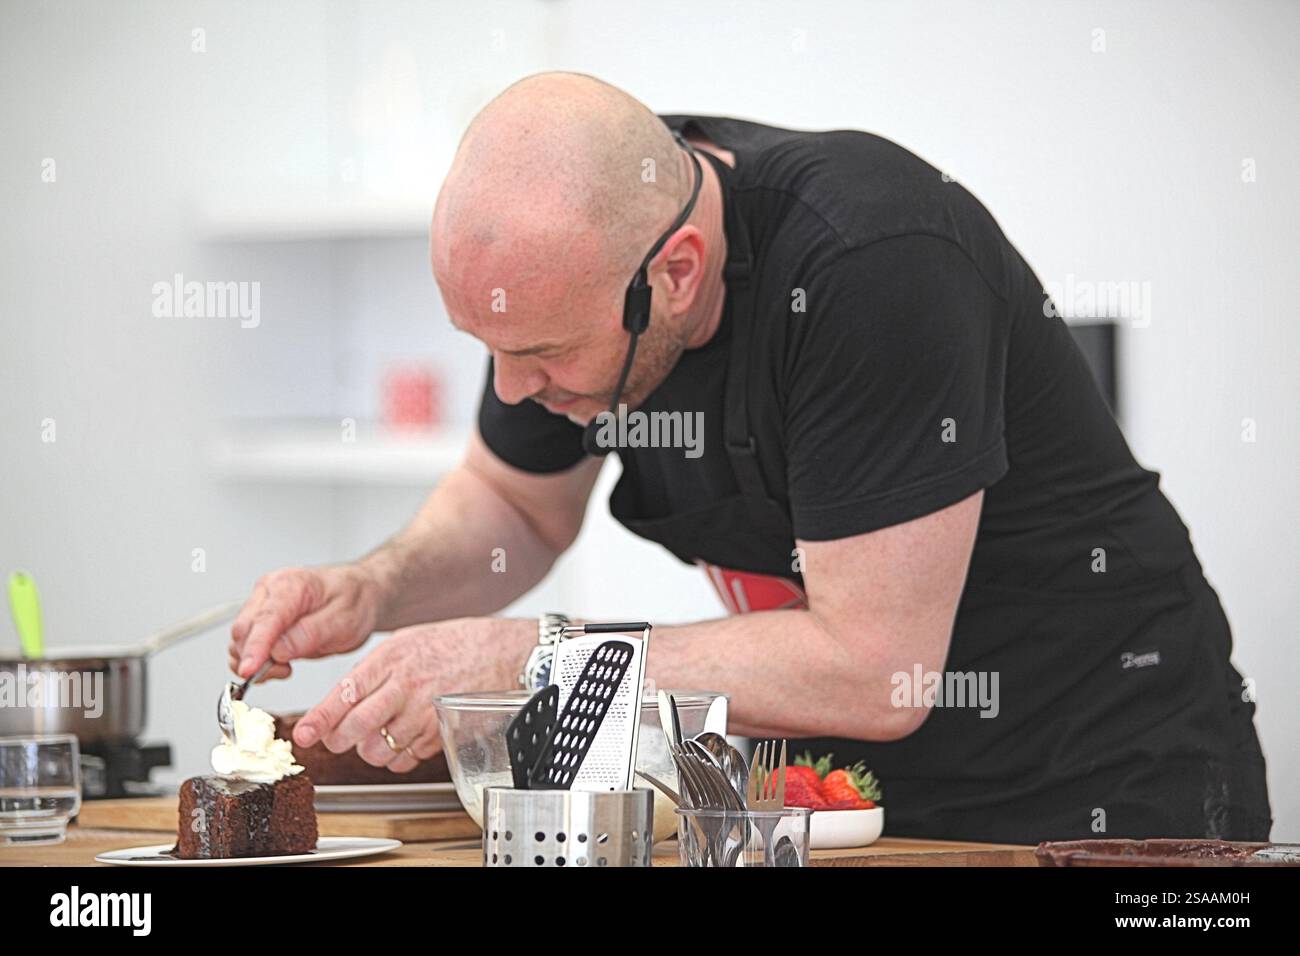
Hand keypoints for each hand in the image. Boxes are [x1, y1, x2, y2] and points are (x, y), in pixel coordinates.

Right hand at [228, 564, 383, 680]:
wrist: (360, 594)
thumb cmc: (355, 600)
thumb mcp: (344, 619)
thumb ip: (310, 634)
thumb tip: (277, 651)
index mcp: (290, 585)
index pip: (265, 619)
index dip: (255, 647)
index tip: (249, 670)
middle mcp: (269, 591)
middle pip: (244, 631)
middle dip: (256, 658)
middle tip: (285, 670)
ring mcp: (262, 605)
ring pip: (240, 640)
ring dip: (255, 661)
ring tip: (286, 666)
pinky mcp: (262, 621)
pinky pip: (246, 645)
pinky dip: (255, 661)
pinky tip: (277, 664)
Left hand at [293, 617, 532, 771]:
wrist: (502, 652)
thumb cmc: (455, 644)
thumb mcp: (406, 642)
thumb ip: (374, 670)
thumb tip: (342, 698)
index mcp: (392, 659)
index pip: (345, 694)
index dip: (320, 719)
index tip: (304, 733)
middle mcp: (406, 687)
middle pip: (356, 727)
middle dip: (338, 739)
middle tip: (335, 739)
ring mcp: (425, 713)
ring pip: (378, 750)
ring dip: (370, 750)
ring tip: (376, 736)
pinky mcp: (441, 733)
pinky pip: (406, 758)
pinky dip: (398, 756)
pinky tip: (404, 737)